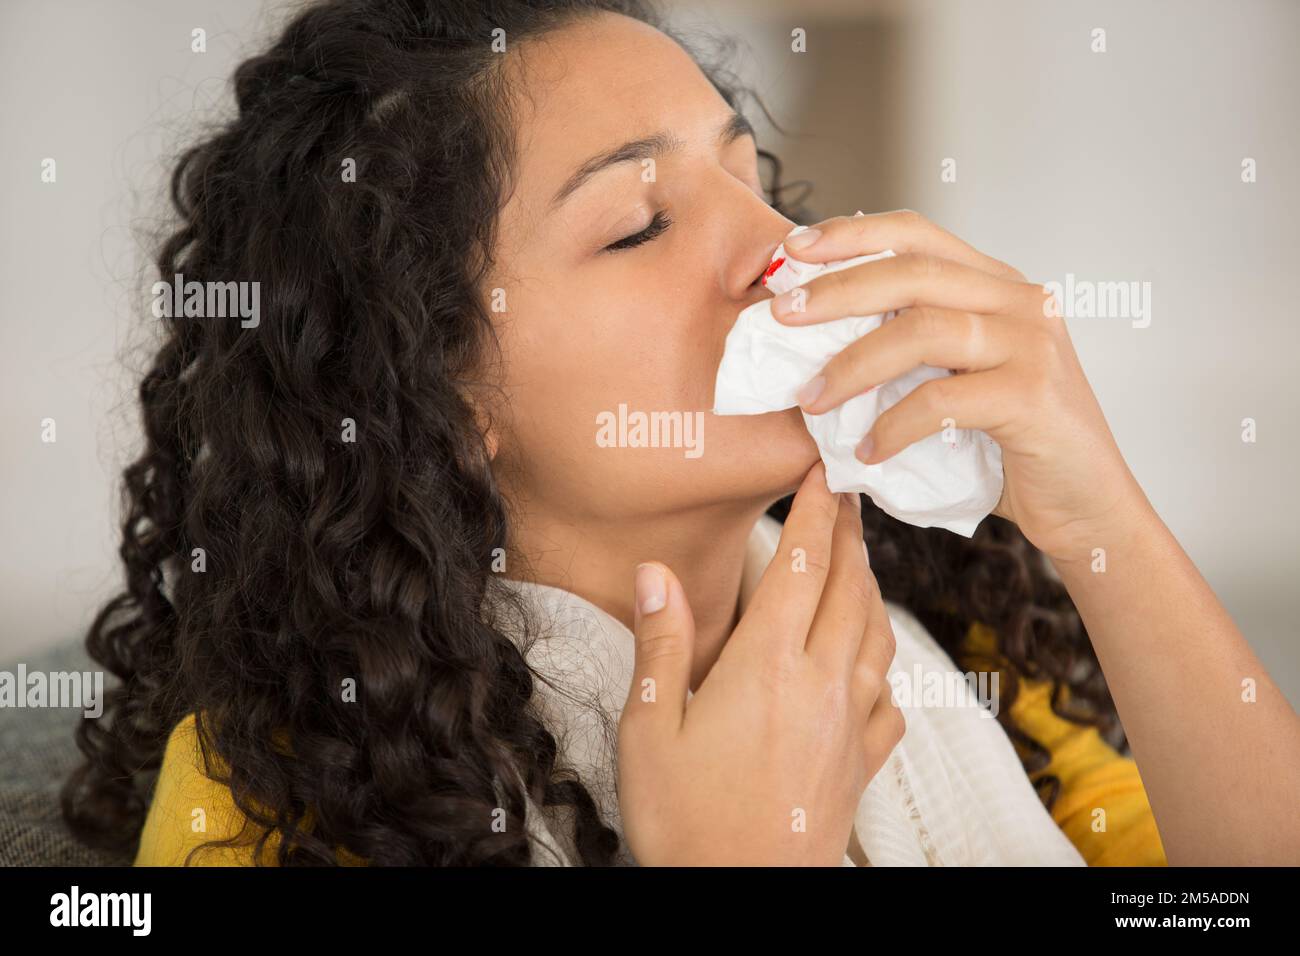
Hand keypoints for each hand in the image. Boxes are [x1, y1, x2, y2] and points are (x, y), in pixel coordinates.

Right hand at [617, 462, 903, 865]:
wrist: (742, 903)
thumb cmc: (685, 821)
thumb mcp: (648, 731)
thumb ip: (660, 645)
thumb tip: (656, 572)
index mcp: (766, 666)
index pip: (801, 566)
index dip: (815, 511)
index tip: (823, 471)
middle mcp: (820, 684)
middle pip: (849, 587)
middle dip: (850, 534)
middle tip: (848, 495)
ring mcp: (849, 725)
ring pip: (877, 632)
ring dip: (871, 585)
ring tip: (860, 559)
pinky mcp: (861, 763)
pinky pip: (890, 695)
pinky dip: (885, 660)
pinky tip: (872, 661)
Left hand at [774, 210, 1151, 562]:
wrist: (1088, 507)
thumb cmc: (1012, 447)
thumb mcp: (959, 380)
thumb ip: (913, 349)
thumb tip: (816, 338)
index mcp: (997, 286)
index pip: (918, 234)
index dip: (851, 234)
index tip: (792, 249)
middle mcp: (1019, 301)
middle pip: (912, 273)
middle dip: (835, 291)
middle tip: (779, 317)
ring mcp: (1031, 344)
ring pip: (922, 331)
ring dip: (852, 365)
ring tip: (810, 399)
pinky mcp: (1033, 396)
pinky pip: (941, 400)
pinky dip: (893, 426)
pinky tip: (866, 452)